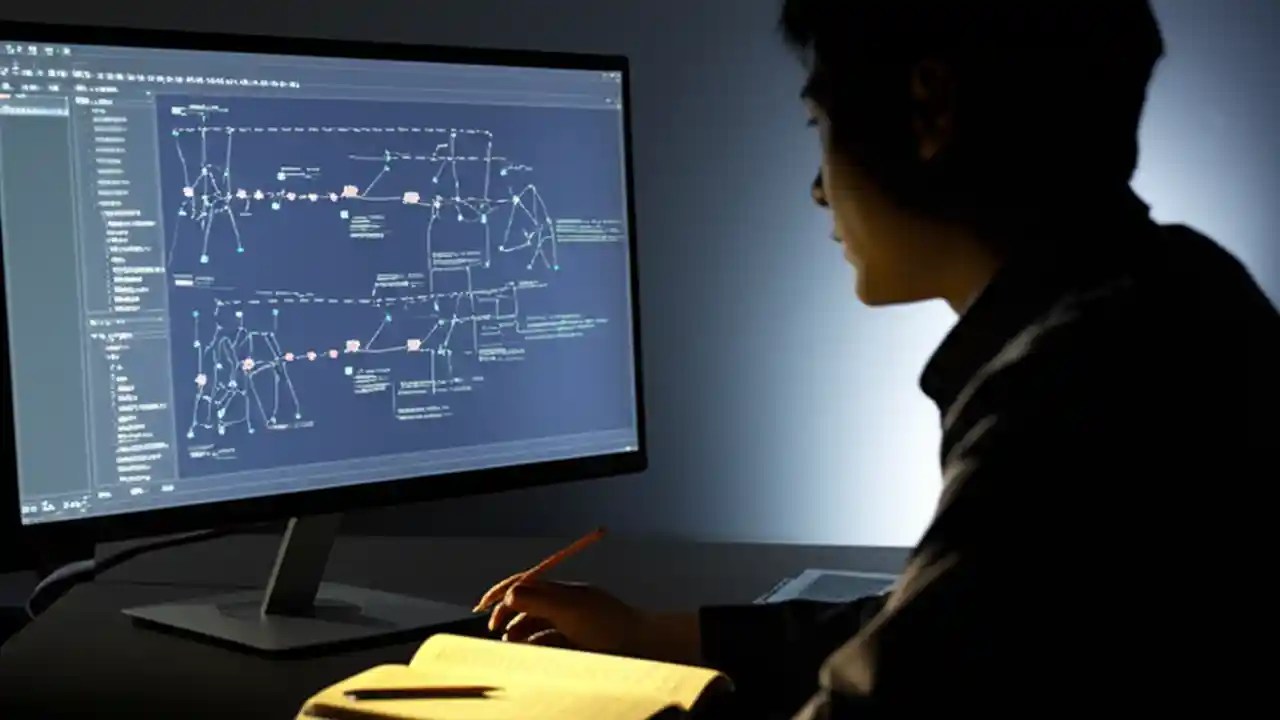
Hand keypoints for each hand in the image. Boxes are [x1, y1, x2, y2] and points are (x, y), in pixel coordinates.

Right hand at [484, 576, 701, 663]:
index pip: (525, 583)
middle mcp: (561, 605)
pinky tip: (533, 651)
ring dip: (519, 632)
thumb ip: (539, 600)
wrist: (638, 646)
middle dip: (507, 615)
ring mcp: (566, 625)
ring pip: (531, 627)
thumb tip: (509, 593)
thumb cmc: (608, 624)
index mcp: (561, 590)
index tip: (484, 605)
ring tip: (513, 643)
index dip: (503, 592)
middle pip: (525, 606)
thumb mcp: (571, 609)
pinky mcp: (570, 645)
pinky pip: (543, 643)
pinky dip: (534, 646)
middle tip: (494, 629)